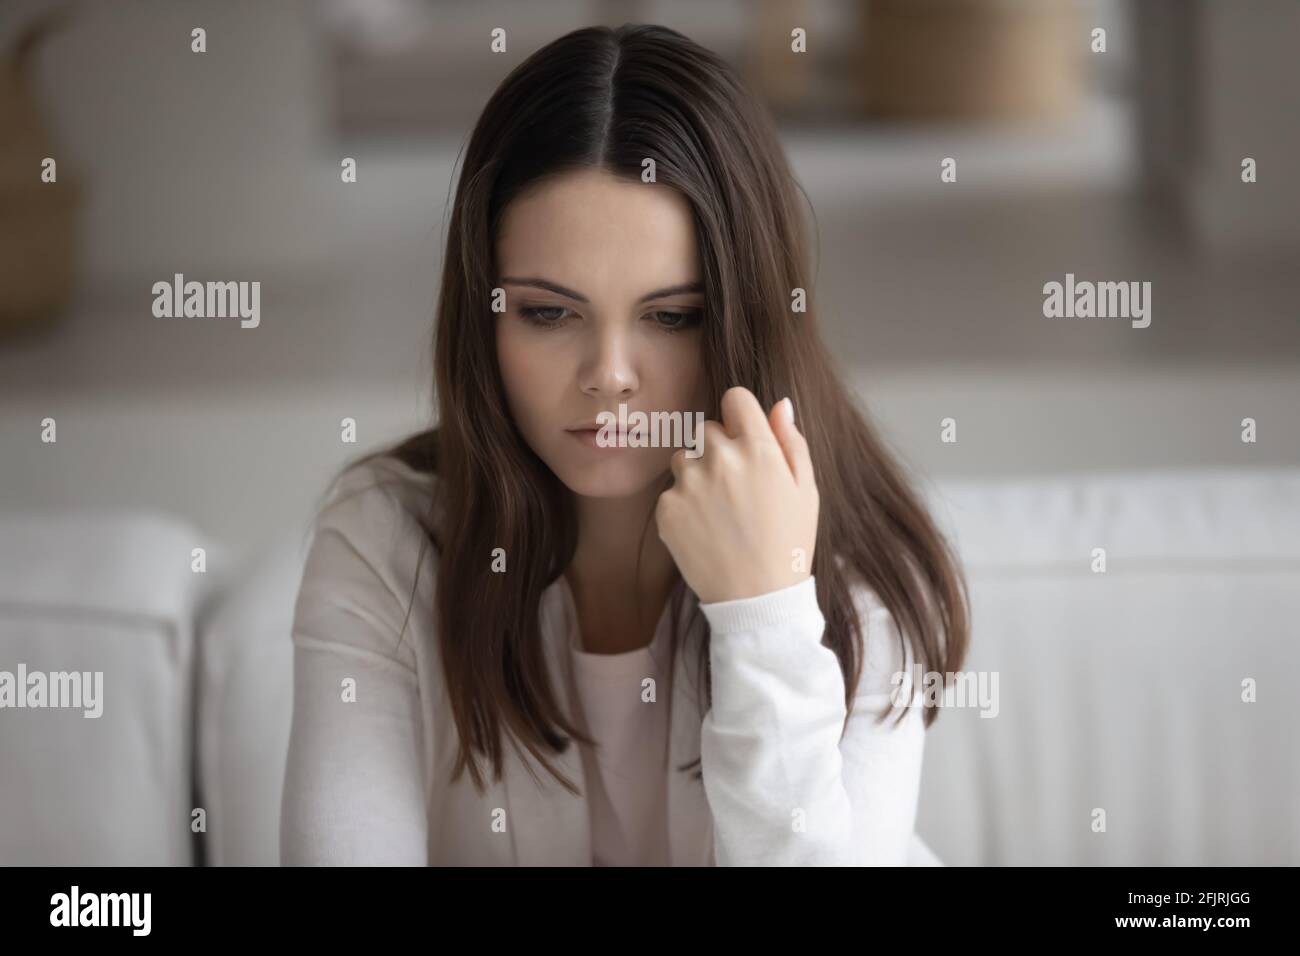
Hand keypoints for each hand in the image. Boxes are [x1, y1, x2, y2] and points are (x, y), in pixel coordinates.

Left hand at [655, 386, 819, 603]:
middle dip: (718, 448)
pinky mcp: (667, 509)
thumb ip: (791, 442)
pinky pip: (671, 491)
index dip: (740, 416)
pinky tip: (705, 529)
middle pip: (706, 428)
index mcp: (759, 449)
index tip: (744, 437)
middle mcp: (720, 459)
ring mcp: (690, 484)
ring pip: (684, 457)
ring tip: (719, 510)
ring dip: (696, 474)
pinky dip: (683, 505)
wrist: (758, 599)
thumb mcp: (806, 490)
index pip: (735, 399)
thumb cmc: (789, 543)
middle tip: (735, 487)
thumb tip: (779, 404)